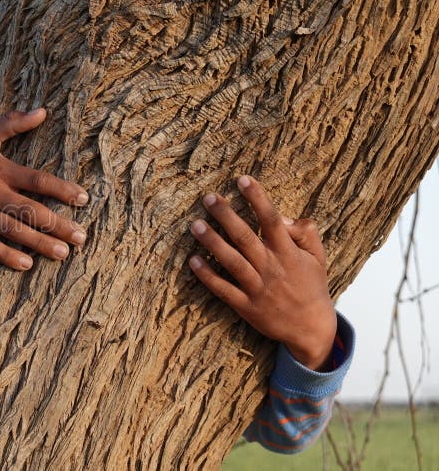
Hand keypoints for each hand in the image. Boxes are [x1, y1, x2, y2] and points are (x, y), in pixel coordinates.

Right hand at [0, 108, 87, 270]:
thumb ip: (14, 122)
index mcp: (0, 168)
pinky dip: (6, 255)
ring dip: (40, 243)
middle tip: (81, 238)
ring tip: (63, 254)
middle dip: (59, 225)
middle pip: (32, 211)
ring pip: (14, 230)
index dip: (63, 190)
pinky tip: (26, 265)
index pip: (39, 180)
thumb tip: (43, 110)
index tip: (83, 199)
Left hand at [187, 175, 336, 370]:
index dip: (257, 199)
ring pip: (232, 261)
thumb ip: (305, 232)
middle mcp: (271, 268)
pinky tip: (192, 261)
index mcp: (288, 253)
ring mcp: (257, 288)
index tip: (242, 180)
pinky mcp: (246, 306)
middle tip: (209, 197)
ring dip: (212, 242)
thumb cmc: (311, 286)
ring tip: (195, 224)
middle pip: (245, 237)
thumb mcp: (317, 257)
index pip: (272, 220)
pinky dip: (207, 276)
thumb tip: (282, 216)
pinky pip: (223, 289)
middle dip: (226, 215)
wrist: (311, 329)